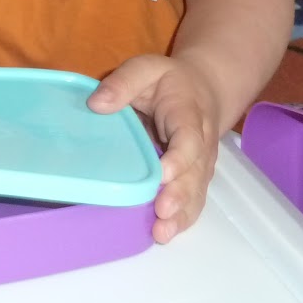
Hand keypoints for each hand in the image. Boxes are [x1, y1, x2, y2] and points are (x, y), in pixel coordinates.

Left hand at [88, 55, 221, 243]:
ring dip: (182, 214)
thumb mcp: (147, 68)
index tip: (162, 174)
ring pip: (196, 192)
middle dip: (180, 194)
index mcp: (188, 114)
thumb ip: (123, 82)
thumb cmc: (169, 81)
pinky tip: (164, 234)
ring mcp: (200, 164)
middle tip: (162, 212)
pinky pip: (192, 200)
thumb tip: (97, 104)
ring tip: (162, 233)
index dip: (179, 158)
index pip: (189, 138)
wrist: (204, 89)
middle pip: (195, 172)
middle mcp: (200, 143)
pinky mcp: (194, 177)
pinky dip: (181, 219)